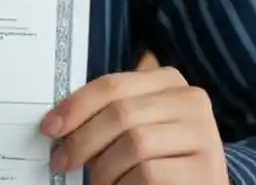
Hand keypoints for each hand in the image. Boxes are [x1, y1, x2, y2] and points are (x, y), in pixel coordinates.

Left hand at [41, 67, 227, 184]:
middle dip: (83, 141)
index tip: (50, 128)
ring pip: (134, 145)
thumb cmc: (159, 154)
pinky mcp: (205, 169)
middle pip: (120, 114)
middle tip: (62, 161)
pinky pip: (148, 174)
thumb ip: (109, 114)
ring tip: (98, 182)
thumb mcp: (137, 124)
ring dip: (104, 170)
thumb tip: (58, 122)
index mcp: (168, 81)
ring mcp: (203, 134)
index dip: (75, 106)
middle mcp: (191, 100)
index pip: (112, 85)